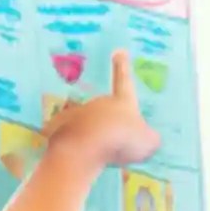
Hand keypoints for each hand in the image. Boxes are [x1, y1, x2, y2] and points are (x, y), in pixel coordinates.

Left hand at [43, 49, 160, 167]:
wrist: (85, 149)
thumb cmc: (121, 141)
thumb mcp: (148, 142)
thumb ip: (149, 138)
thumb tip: (148, 138)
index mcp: (122, 102)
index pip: (123, 81)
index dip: (122, 67)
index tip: (119, 51)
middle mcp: (99, 103)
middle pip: (106, 111)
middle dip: (111, 124)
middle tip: (117, 143)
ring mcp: (77, 114)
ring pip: (88, 124)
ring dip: (94, 136)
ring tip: (100, 155)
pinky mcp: (60, 128)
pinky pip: (72, 137)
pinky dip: (77, 146)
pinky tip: (82, 158)